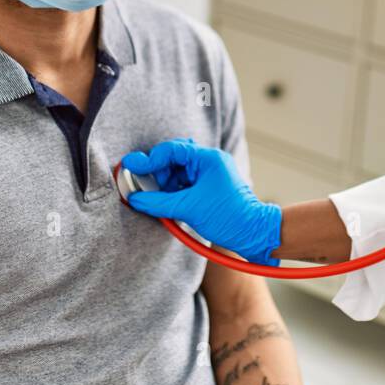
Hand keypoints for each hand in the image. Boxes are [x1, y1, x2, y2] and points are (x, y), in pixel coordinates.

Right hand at [121, 138, 282, 265]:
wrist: (253, 233)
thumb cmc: (228, 217)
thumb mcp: (188, 208)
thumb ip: (158, 201)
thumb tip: (136, 198)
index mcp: (207, 158)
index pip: (171, 151)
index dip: (149, 160)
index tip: (131, 167)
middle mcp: (209, 162)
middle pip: (172, 161)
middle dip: (158, 175)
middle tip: (148, 191)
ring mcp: (209, 174)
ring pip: (177, 174)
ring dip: (166, 187)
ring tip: (162, 203)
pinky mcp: (209, 188)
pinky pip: (185, 185)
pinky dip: (174, 194)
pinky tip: (170, 206)